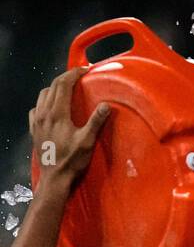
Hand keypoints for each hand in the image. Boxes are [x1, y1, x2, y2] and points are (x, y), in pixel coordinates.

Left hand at [30, 66, 110, 192]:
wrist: (54, 177)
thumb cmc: (72, 160)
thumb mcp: (87, 142)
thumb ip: (96, 122)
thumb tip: (106, 105)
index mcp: (57, 113)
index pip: (63, 85)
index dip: (73, 74)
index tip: (85, 70)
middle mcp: (44, 113)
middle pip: (52, 87)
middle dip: (66, 78)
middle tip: (78, 76)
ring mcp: (37, 120)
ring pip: (42, 95)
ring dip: (54, 88)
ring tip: (66, 89)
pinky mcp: (34, 128)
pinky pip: (36, 108)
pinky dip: (44, 101)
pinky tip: (51, 107)